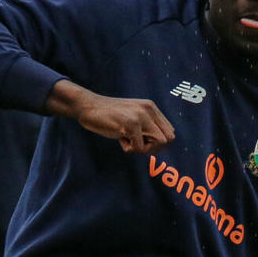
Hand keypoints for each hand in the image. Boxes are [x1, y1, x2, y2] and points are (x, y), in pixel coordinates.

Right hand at [47, 80, 174, 153]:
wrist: (88, 107)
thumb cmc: (108, 116)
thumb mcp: (132, 117)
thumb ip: (147, 126)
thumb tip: (161, 145)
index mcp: (151, 107)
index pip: (169, 131)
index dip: (157, 142)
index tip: (141, 140)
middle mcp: (149, 109)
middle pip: (168, 139)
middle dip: (153, 147)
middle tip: (136, 144)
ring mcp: (141, 116)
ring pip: (159, 143)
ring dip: (144, 149)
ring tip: (128, 140)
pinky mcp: (131, 124)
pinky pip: (140, 148)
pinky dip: (129, 148)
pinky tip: (119, 138)